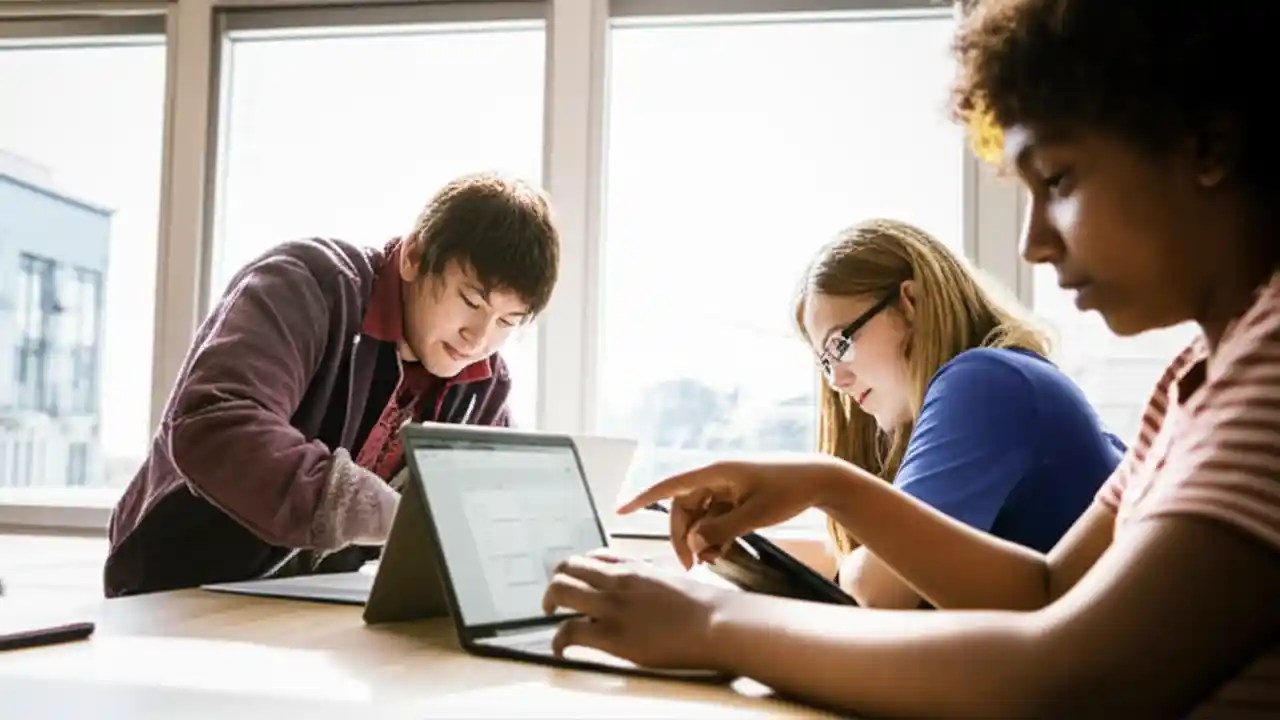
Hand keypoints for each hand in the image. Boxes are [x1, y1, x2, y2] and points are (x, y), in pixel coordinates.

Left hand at [541, 550, 730, 669]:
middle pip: (567, 567)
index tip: (576, 583)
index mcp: (634, 566)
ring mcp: (613, 605)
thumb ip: (647, 581)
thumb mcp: (670, 580)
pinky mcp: (612, 634)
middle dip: (555, 584)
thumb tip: (639, 591)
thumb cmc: (703, 607)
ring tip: (550, 616)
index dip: (577, 570)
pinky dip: (558, 639)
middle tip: (553, 601)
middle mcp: (618, 579)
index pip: (592, 557)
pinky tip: (560, 647)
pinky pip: (569, 630)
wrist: (717, 623)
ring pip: (560, 590)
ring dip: (550, 603)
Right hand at [618, 456, 849, 567]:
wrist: (820, 480)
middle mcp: (715, 476)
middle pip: (683, 508)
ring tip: (713, 561)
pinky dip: (714, 534)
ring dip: (700, 539)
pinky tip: (723, 551)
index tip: (620, 511)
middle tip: (692, 566)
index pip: (670, 485)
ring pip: (698, 515)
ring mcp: (725, 486)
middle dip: (683, 537)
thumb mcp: (755, 514)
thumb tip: (692, 543)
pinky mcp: (736, 496)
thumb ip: (721, 530)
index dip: (642, 498)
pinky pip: (714, 517)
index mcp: (716, 471)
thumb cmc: (789, 491)